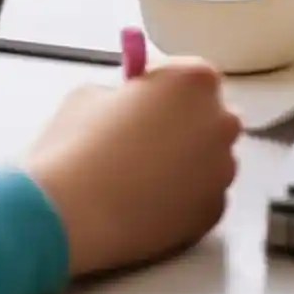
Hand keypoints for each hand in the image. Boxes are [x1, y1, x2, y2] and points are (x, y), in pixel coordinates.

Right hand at [24, 58, 241, 277]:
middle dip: (184, 125)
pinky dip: (184, 199)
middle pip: (210, 117)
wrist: (71, 218)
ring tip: (142, 180)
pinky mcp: (215, 213)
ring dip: (187, 164)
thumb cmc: (76, 146)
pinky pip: (204, 197)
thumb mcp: (91, 96)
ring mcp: (223, 171)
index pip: (191, 76)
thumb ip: (126, 95)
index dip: (165, 89)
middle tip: (144, 141)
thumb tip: (132, 107)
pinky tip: (148, 206)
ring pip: (211, 160)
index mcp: (194, 80)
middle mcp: (220, 122)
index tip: (144, 102)